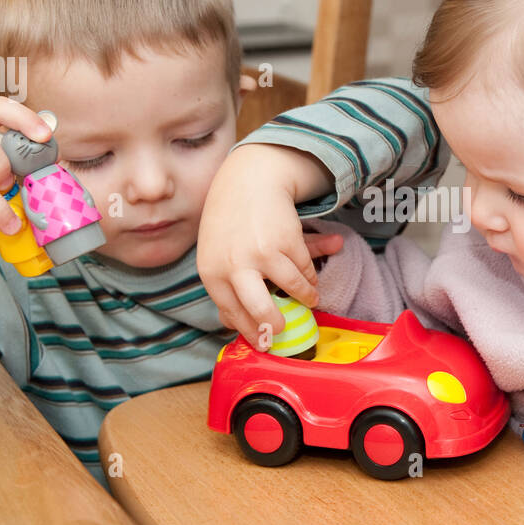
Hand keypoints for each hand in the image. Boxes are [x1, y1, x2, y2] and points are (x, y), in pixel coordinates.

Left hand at [196, 144, 343, 344]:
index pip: (232, 314)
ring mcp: (262, 253)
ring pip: (293, 289)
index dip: (251, 332)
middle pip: (260, 311)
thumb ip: (228, 289)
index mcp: (212, 273)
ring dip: (307, 297)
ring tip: (310, 298)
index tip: (264, 343)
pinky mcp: (286, 241)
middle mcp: (234, 265)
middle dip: (276, 326)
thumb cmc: (229, 224)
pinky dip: (311, 277)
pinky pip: (305, 270)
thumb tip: (233, 327)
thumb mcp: (217, 256)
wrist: (247, 181)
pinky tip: (309, 277)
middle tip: (284, 328)